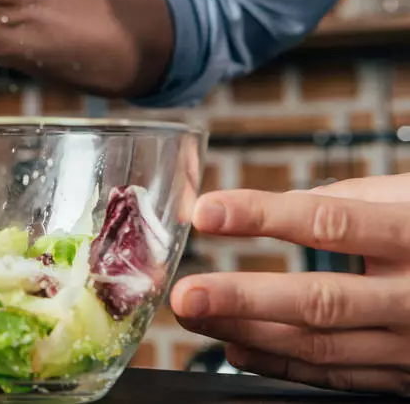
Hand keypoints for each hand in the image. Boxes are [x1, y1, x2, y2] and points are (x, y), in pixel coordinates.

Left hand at [169, 175, 409, 395]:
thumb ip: (356, 197)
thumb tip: (284, 203)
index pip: (330, 222)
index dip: (263, 216)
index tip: (207, 211)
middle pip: (321, 301)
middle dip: (245, 298)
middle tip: (186, 294)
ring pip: (323, 346)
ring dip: (249, 334)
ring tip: (196, 316)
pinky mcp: (409, 374)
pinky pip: (340, 374)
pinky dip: (283, 365)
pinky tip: (236, 349)